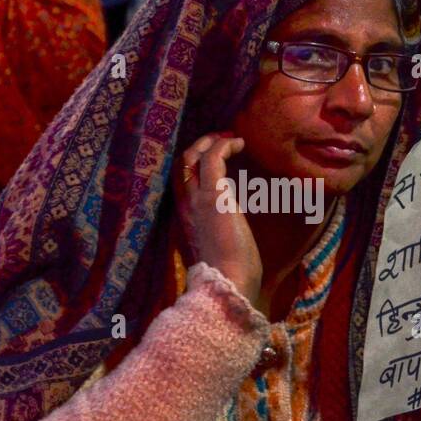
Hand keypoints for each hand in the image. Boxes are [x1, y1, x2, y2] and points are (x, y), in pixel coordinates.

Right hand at [172, 132, 261, 303]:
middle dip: (198, 148)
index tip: (212, 156)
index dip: (194, 165)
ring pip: (191, 158)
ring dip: (209, 142)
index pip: (182, 182)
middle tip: (219, 141)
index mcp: (187, 218)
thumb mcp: (220, 244)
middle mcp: (185, 205)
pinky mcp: (212, 195)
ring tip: (229, 138)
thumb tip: (233, 222)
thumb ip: (220, 229)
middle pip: (181, 166)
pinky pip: (212, 159)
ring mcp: (196, 199)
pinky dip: (223, 146)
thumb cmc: (231, 271)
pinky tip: (239, 143)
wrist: (229, 281)